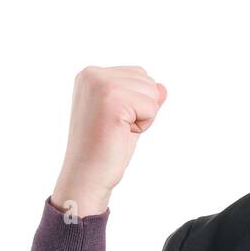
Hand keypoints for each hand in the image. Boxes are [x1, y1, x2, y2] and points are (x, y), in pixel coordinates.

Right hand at [50, 66, 166, 217]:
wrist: (86, 176)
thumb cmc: (104, 149)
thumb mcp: (126, 116)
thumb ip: (142, 98)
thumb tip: (162, 88)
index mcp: (90, 74)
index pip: (138, 74)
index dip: (136, 103)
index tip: (113, 120)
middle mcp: (92, 75)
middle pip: (147, 80)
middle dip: (141, 108)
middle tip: (116, 127)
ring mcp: (101, 85)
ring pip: (152, 92)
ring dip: (143, 117)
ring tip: (118, 130)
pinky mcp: (113, 101)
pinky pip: (151, 107)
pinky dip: (143, 125)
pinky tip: (121, 134)